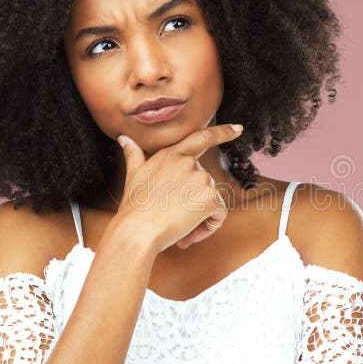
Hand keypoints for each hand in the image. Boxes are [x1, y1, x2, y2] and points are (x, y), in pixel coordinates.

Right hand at [115, 123, 243, 252]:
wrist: (136, 231)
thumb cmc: (133, 209)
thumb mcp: (132, 176)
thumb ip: (134, 155)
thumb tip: (124, 138)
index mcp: (170, 155)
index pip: (201, 137)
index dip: (223, 132)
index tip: (238, 128)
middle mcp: (188, 162)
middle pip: (204, 184)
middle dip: (194, 203)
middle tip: (175, 220)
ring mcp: (200, 177)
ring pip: (211, 201)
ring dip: (199, 218)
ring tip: (178, 229)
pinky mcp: (210, 196)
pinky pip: (219, 214)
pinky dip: (209, 227)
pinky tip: (189, 234)